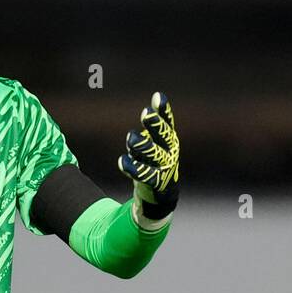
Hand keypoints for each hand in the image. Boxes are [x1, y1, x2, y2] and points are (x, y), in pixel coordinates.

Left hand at [118, 92, 179, 221]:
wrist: (160, 195)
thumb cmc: (154, 163)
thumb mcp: (155, 143)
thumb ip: (154, 125)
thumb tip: (155, 99)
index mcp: (170, 142)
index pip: (168, 123)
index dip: (164, 111)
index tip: (158, 97)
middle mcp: (169, 153)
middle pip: (163, 137)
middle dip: (155, 126)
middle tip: (146, 114)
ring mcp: (164, 168)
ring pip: (154, 155)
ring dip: (142, 146)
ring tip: (131, 137)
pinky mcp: (155, 183)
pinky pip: (144, 175)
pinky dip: (133, 168)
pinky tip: (122, 161)